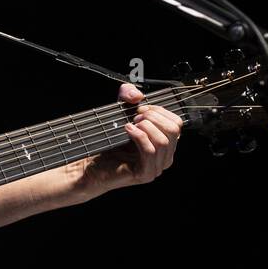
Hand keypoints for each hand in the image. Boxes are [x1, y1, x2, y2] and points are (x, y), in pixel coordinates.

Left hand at [74, 83, 181, 198]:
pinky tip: (127, 130)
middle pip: (173, 130)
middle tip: (135, 116)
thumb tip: (137, 95)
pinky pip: (150, 152)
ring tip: (130, 123)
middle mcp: (164, 156)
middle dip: (154, 117)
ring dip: (146, 127)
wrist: (91, 165)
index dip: (159, 111)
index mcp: (164, 144)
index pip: (176, 123)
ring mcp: (156, 167)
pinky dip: (139, 136)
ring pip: (163, 141)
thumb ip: (128, 96)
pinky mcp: (145, 174)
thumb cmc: (108, 143)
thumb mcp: (120, 112)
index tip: (140, 108)